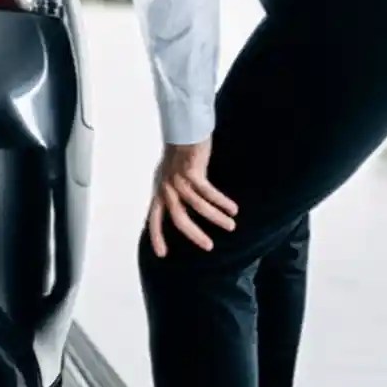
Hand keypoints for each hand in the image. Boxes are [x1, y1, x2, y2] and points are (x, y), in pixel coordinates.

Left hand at [147, 138, 238, 257]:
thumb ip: (174, 194)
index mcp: (160, 191)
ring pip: (197, 205)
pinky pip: (207, 192)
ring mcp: (177, 180)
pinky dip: (221, 202)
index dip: (157, 236)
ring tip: (231, 225)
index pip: (154, 218)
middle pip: (178, 217)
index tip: (162, 254)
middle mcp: (166, 188)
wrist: (183, 132)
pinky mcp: (191, 172)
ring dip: (215, 217)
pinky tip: (232, 208)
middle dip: (193, 234)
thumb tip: (183, 212)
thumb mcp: (170, 177)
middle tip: (208, 246)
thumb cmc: (179, 156)